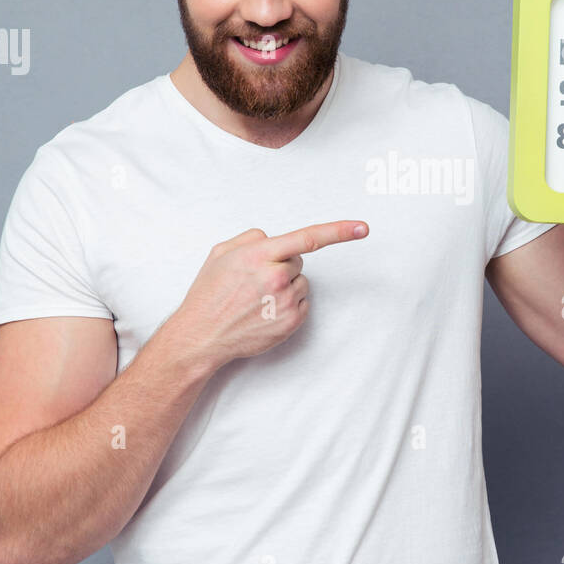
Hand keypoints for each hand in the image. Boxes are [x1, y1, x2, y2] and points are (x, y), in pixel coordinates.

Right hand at [161, 220, 369, 377]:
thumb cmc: (209, 294)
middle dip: (282, 265)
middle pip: (299, 261)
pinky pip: (302, 303)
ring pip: (301, 282)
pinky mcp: (291, 322)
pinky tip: (264, 311)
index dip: (338, 231)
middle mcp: (276, 277)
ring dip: (285, 286)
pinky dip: (288, 305)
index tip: (362, 227)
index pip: (307, 238)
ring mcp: (285, 302)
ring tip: (257, 299)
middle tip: (255, 280)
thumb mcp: (221, 253)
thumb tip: (274, 238)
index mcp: (259, 255)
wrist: (201, 336)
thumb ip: (252, 238)